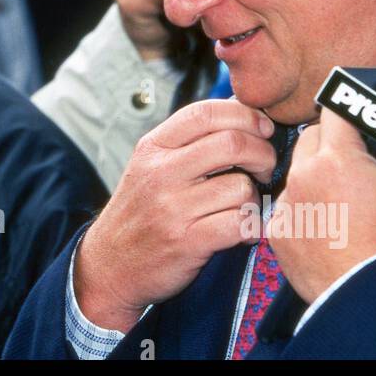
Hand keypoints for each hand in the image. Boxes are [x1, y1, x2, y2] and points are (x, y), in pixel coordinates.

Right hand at [74, 98, 277, 331]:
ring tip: (243, 206)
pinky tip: (240, 230)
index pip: (205, 112)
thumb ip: (188, 140)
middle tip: (265, 168)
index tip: (263, 128)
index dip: (244, 115)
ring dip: (254, 198)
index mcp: (153, 148)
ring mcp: (172, 208)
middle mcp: (160, 173)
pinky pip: (240, 224)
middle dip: (263, 153)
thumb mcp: (150, 166)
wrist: (110, 265)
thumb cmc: (140, 213)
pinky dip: (250, 227)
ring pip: (241, 187)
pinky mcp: (187, 242)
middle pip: (232, 143)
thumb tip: (240, 110)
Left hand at [271, 109, 375, 303]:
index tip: (356, 117)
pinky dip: (305, 210)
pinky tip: (329, 227)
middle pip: (311, 137)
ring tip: (344, 201)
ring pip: (297, 172)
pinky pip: (289, 207)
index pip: (335, 110)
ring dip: (315, 177)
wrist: (371, 296)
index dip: (349, 111)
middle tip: (356, 163)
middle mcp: (303, 176)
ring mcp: (287, 204)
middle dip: (332, 143)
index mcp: (337, 158)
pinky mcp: (277, 230)